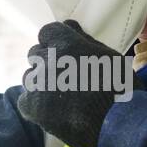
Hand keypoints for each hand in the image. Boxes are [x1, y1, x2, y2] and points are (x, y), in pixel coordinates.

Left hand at [17, 19, 144, 146]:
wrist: (116, 122)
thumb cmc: (120, 86)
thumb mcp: (109, 56)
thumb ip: (84, 39)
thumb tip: (69, 24)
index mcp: (65, 43)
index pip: (47, 33)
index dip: (56, 43)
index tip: (65, 53)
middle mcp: (47, 59)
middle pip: (35, 54)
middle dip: (48, 62)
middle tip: (66, 77)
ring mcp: (38, 83)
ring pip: (29, 77)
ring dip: (41, 83)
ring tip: (60, 97)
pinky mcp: (32, 107)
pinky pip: (26, 100)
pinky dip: (37, 105)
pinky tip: (54, 111)